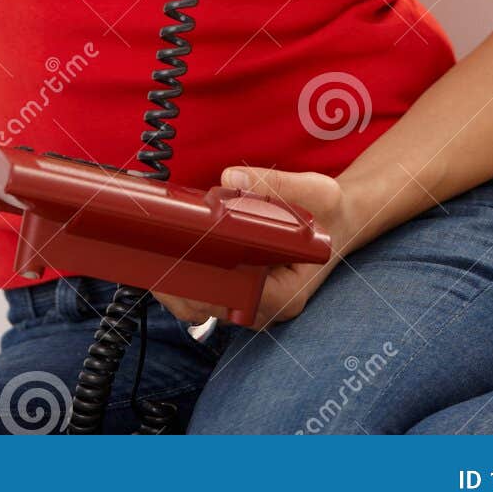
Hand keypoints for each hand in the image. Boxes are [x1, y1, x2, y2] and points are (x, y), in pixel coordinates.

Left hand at [150, 165, 358, 331]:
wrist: (340, 219)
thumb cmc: (330, 212)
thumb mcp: (314, 192)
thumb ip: (276, 184)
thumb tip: (231, 181)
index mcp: (287, 294)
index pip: (237, 304)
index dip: (202, 291)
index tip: (176, 270)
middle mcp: (267, 305)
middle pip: (212, 310)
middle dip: (179, 290)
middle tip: (152, 263)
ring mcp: (253, 300)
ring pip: (204, 306)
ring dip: (178, 285)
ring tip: (153, 259)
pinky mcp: (242, 287)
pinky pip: (208, 291)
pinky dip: (187, 276)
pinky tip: (170, 255)